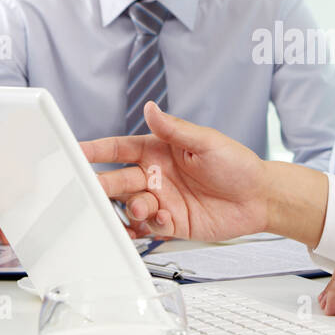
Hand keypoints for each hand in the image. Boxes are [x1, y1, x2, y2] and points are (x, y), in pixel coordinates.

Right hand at [83, 102, 272, 240]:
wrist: (260, 198)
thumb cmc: (238, 165)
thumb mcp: (207, 142)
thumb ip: (175, 129)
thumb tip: (150, 108)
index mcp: (159, 150)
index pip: (119, 148)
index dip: (96, 149)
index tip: (74, 150)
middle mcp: (155, 175)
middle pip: (118, 179)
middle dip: (102, 183)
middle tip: (93, 187)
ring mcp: (162, 200)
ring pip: (129, 204)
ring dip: (130, 206)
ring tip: (145, 206)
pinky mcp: (171, 223)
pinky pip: (148, 226)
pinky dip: (147, 225)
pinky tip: (159, 220)